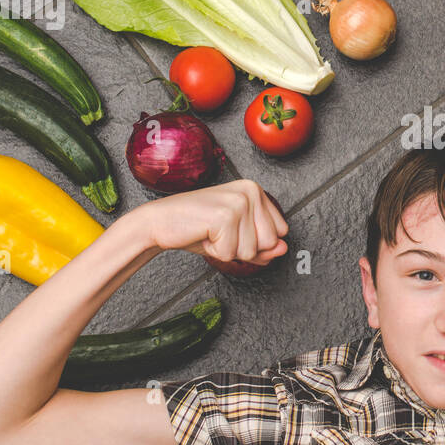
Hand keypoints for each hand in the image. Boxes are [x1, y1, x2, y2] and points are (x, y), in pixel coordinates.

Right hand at [136, 179, 288, 264]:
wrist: (159, 222)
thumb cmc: (197, 228)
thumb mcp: (236, 238)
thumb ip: (263, 246)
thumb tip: (284, 249)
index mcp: (256, 190)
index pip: (280, 233)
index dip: (256, 242)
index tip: (232, 231)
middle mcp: (250, 191)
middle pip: (269, 243)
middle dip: (242, 248)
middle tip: (219, 233)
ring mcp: (239, 202)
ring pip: (250, 251)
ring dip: (227, 250)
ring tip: (211, 233)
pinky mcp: (225, 216)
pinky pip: (231, 254)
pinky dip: (214, 251)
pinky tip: (203, 234)